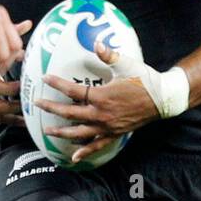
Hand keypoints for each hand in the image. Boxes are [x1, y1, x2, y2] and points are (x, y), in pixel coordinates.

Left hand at [35, 40, 158, 163]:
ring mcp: (107, 126)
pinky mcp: (114, 134)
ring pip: (79, 132)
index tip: (45, 79)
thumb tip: (97, 43)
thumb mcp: (127, 64)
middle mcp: (101, 114)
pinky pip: (97, 145)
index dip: (57, 84)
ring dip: (62, 132)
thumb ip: (109, 55)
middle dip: (52, 108)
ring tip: (47, 131)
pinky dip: (85, 151)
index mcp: (102, 96)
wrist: (163, 99)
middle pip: (70, 113)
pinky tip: (74, 156)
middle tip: (37, 104)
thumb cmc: (145, 79)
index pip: (73, 90)